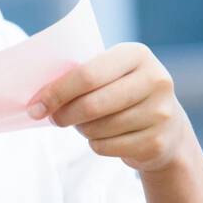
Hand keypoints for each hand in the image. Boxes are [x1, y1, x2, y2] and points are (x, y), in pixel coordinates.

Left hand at [28, 42, 195, 173]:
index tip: (35, 107)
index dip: (56, 92)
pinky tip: (106, 136)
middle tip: (53, 118)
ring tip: (87, 123)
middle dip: (64, 114)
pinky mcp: (158, 142)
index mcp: (137, 55)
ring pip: (98, 129)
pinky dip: (96, 144)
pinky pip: (107, 147)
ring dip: (82, 129)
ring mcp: (161, 113)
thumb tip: (38, 100)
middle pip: (91, 104)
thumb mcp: (108, 73)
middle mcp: (156, 80)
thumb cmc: (122, 92)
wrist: (167, 124)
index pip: (87, 74)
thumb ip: (78, 76)